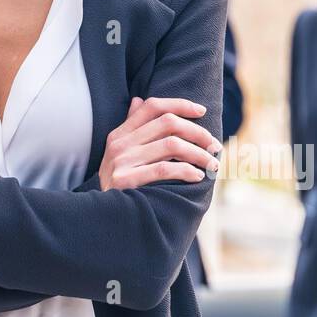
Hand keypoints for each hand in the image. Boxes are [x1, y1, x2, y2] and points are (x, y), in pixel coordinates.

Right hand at [96, 96, 221, 190]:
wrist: (101, 217)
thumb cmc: (118, 183)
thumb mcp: (119, 152)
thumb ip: (131, 128)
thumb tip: (138, 99)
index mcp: (120, 133)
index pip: (152, 106)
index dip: (180, 104)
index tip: (202, 111)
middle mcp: (120, 143)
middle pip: (167, 123)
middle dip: (197, 132)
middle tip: (215, 145)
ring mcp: (122, 161)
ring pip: (171, 145)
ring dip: (199, 154)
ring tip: (212, 164)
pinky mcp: (126, 181)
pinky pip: (164, 169)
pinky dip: (186, 171)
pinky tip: (197, 176)